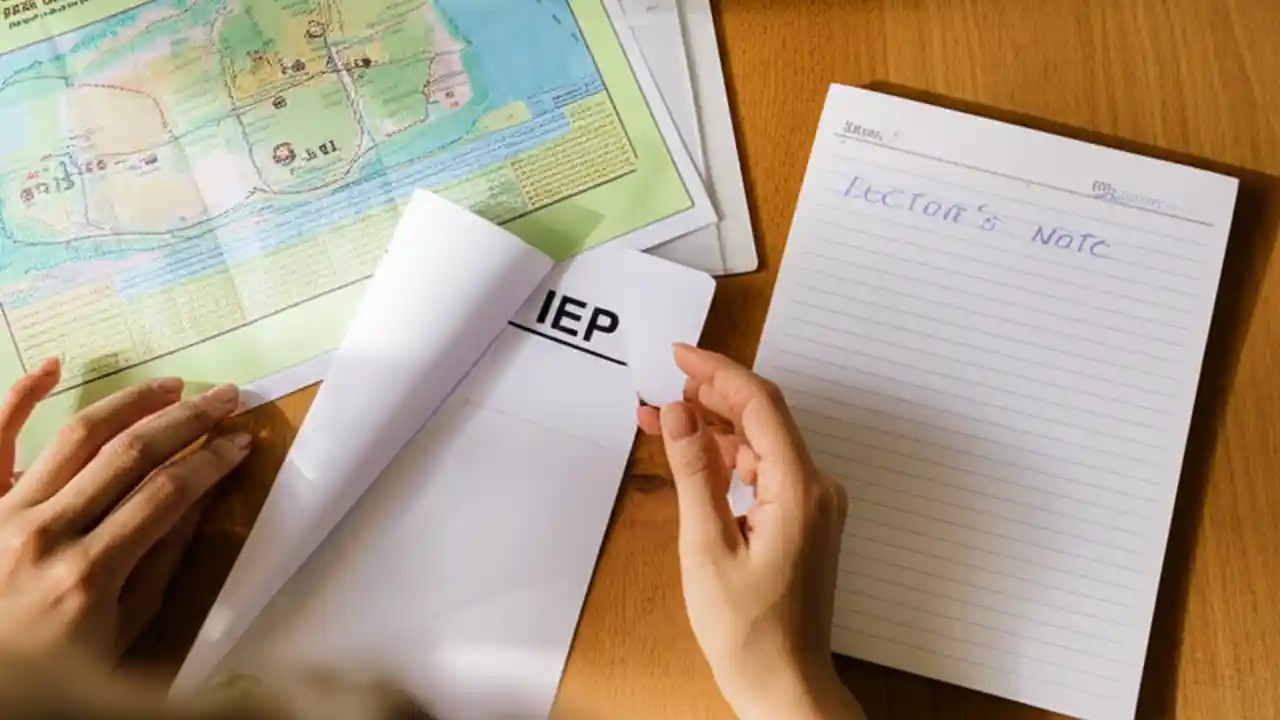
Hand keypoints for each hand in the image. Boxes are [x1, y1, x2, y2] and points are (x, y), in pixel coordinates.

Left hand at [0, 359, 251, 659]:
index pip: (165, 495)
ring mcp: (4, 513)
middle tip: (223, 398)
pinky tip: (52, 366)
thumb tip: (194, 504)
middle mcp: (44, 535)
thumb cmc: (52, 670)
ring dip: (130, 402)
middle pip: (129, 454)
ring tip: (170, 387)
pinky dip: (20, 397)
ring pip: (75, 436)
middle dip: (187, 420)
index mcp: (87, 577)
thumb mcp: (119, 637)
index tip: (240, 441)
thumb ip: (158, 569)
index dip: (210, 461)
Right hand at [638, 345, 863, 719]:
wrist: (785, 683)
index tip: (680, 355)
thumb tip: (679, 415)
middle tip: (660, 387)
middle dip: (708, 398)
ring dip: (714, 430)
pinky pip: (764, 470)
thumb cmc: (750, 631)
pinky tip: (695, 458)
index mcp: (800, 490)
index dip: (717, 372)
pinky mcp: (803, 518)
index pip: (760, 405)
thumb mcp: (707, 547)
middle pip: (762, 419)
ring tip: (661, 422)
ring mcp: (812, 504)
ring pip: (760, 444)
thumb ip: (695, 474)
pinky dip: (728, 459)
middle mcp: (816, 488)